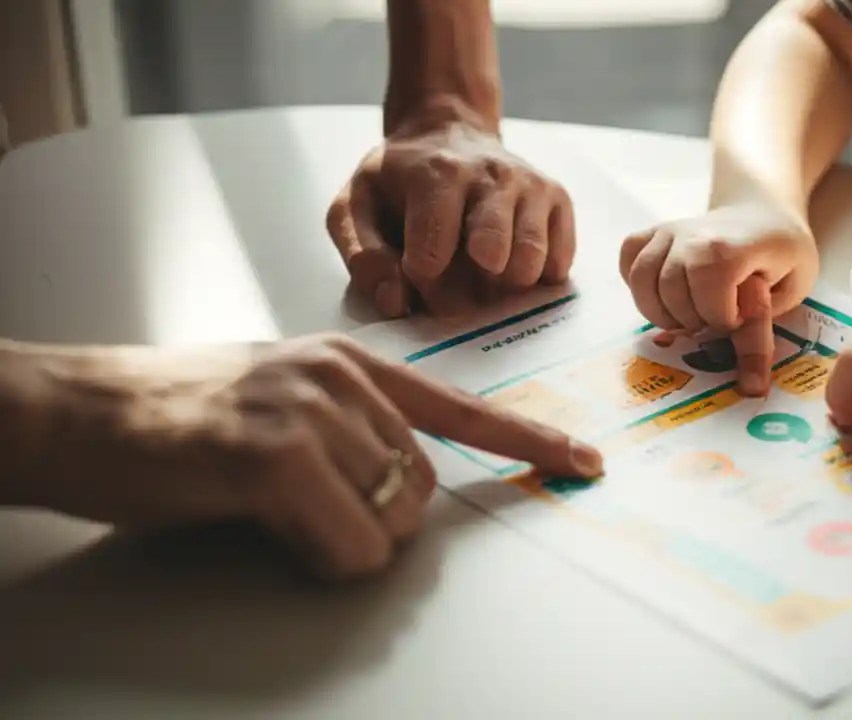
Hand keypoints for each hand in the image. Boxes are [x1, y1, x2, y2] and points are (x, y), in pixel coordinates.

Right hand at [34, 335, 602, 579]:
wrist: (77, 409)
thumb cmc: (174, 411)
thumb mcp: (277, 394)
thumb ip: (347, 422)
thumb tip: (397, 480)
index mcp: (350, 360)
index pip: (461, 406)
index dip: (527, 440)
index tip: (579, 462)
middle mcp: (340, 376)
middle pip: (425, 486)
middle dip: (381, 521)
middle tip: (311, 515)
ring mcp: (309, 411)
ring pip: (394, 519)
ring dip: (350, 544)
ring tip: (281, 517)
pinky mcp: (275, 455)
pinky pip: (351, 543)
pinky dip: (323, 558)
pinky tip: (272, 530)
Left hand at [326, 121, 575, 317]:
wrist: (448, 131)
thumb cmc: (398, 180)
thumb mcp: (356, 207)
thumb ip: (364, 257)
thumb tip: (396, 302)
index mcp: (438, 174)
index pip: (433, 252)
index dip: (422, 275)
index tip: (417, 267)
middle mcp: (493, 175)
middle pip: (494, 255)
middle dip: (471, 285)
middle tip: (456, 274)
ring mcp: (532, 186)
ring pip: (531, 261)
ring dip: (505, 283)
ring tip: (484, 269)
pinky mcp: (559, 200)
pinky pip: (559, 263)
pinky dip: (535, 277)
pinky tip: (510, 261)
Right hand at [619, 203, 818, 395]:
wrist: (762, 211)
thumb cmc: (782, 252)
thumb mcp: (792, 288)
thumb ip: (763, 331)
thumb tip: (749, 387)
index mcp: (730, 244)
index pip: (708, 287)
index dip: (720, 317)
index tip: (736, 321)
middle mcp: (691, 232)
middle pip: (671, 291)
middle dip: (694, 320)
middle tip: (716, 322)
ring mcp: (667, 231)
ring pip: (643, 282)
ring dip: (664, 313)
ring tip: (690, 317)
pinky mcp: (649, 235)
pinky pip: (629, 265)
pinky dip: (641, 290)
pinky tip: (666, 298)